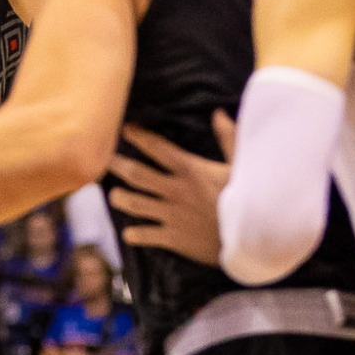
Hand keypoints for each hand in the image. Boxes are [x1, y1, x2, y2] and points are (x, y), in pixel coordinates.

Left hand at [106, 113, 236, 266]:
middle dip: (115, 164)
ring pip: (133, 204)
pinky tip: (129, 233)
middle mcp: (175, 190)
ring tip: (113, 195)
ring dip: (119, 198)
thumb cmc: (250, 201)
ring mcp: (171, 215)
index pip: (157, 148)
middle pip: (136, 174)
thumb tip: (219, 113)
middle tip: (102, 159)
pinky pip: (145, 235)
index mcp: (190, 169)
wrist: (252, 241)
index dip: (138, 136)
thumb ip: (229, 139)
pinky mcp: (173, 238)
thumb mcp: (242, 166)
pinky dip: (134, 234)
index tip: (125, 129)